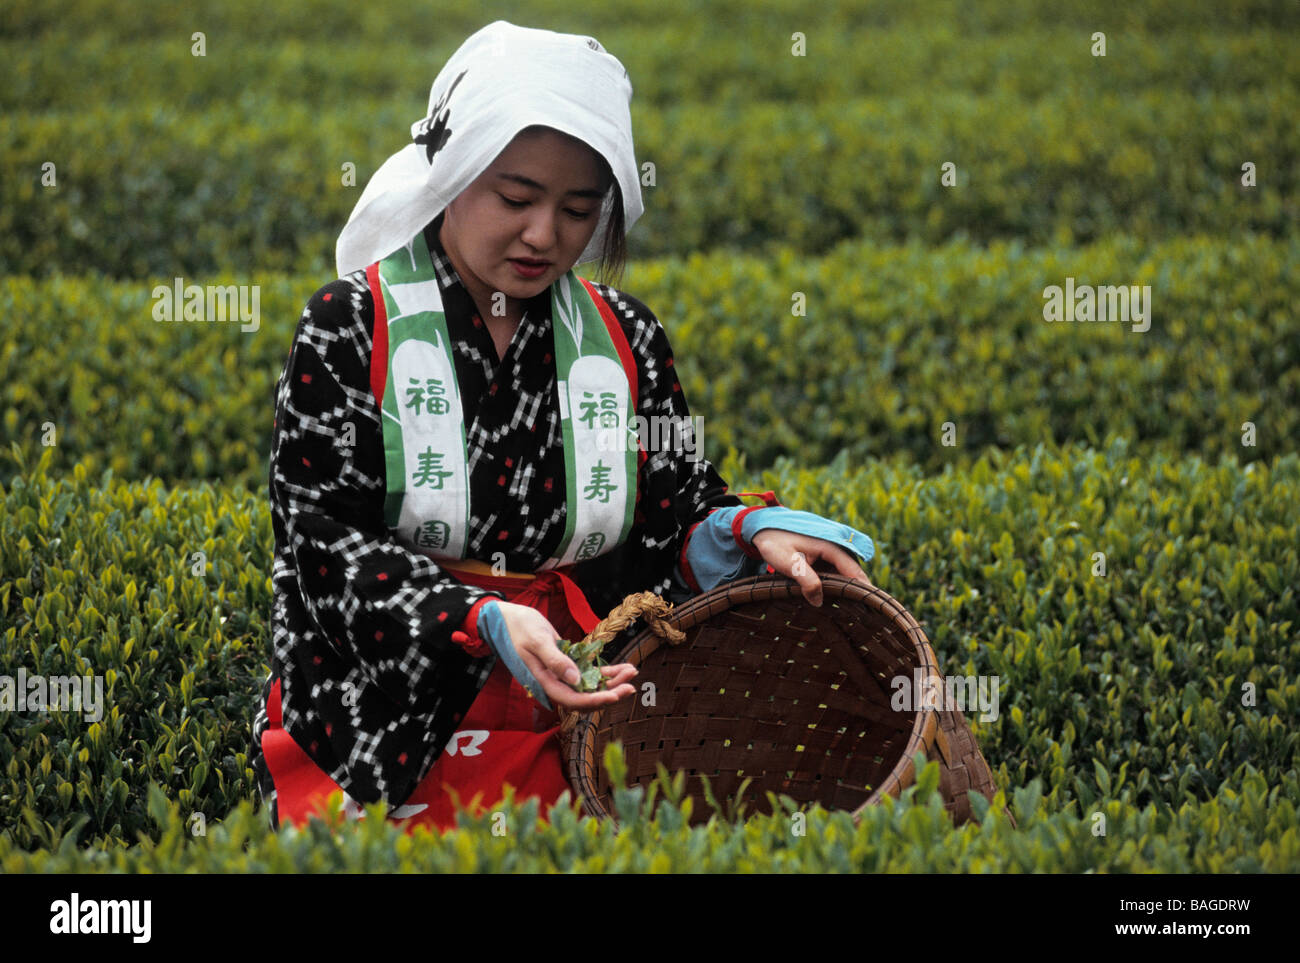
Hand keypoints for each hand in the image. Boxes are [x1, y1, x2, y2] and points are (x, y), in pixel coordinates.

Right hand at [494, 601, 637, 709]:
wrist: (509, 618)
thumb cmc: (520, 628)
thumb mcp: (537, 641)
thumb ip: (556, 661)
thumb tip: (575, 680)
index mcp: (545, 682)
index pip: (573, 700)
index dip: (595, 701)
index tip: (615, 696)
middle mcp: (555, 683)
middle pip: (586, 697)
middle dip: (610, 693)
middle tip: (631, 686)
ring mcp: (563, 675)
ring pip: (591, 686)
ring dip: (612, 682)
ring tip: (632, 672)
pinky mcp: (568, 665)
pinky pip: (590, 673)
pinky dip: (607, 672)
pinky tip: (623, 667)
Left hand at [750, 529, 873, 605]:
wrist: (762, 528)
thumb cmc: (774, 543)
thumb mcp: (789, 563)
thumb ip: (806, 581)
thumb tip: (819, 602)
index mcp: (830, 545)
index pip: (853, 570)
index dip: (862, 588)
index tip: (870, 605)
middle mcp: (834, 546)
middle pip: (851, 571)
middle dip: (855, 590)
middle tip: (861, 613)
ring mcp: (828, 549)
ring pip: (842, 571)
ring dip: (844, 587)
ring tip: (849, 609)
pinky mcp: (821, 554)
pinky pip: (833, 570)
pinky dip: (834, 583)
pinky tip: (831, 598)